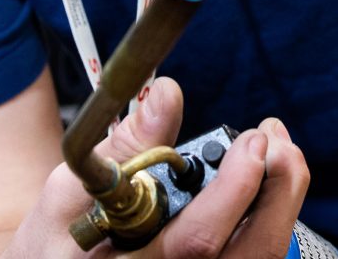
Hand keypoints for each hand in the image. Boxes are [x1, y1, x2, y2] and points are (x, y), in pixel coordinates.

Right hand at [13, 77, 310, 257]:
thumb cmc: (56, 241)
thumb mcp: (68, 192)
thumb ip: (122, 147)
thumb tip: (166, 95)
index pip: (196, 243)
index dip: (233, 192)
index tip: (253, 140)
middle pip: (249, 255)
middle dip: (276, 192)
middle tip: (276, 140)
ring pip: (259, 256)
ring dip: (280, 200)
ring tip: (278, 147)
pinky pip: (252, 254)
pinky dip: (269, 215)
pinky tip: (264, 175)